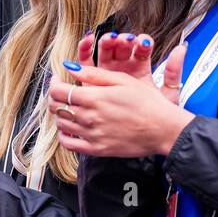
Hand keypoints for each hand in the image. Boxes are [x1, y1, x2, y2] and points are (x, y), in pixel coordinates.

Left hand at [48, 47, 192, 157]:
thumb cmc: (148, 102)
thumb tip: (70, 67)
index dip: (53, 84)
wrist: (164, 129)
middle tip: (62, 93)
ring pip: (60, 124)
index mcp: (94, 97)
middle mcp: (88, 117)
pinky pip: (68, 144)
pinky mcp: (96, 149)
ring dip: (60, 114)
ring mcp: (91, 135)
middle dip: (54, 97)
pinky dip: (64, 135)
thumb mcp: (122, 80)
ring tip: (70, 108)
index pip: (57, 91)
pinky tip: (70, 128)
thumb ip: (93, 74)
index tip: (57, 80)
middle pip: (55, 107)